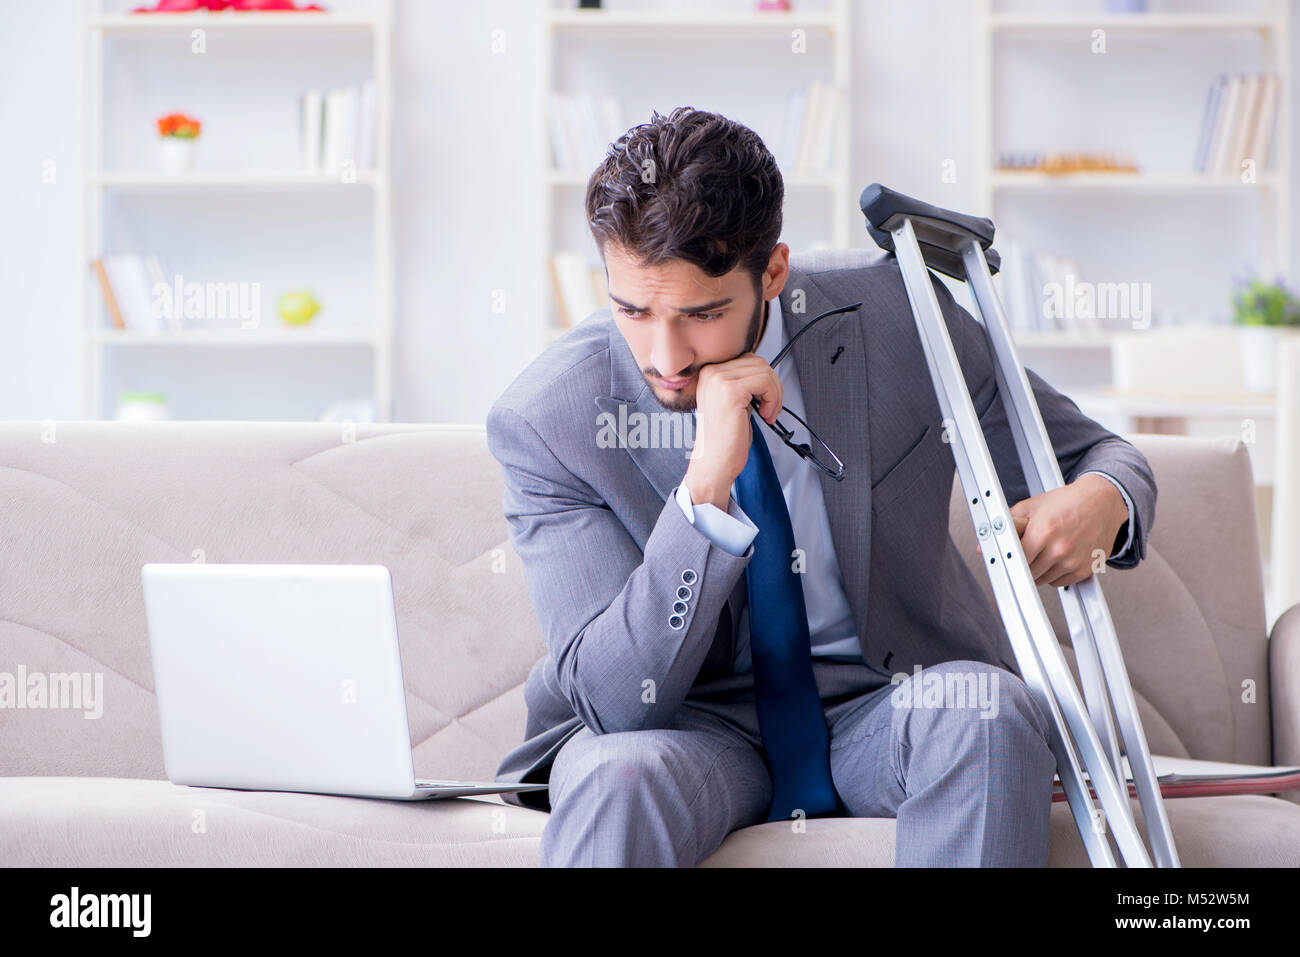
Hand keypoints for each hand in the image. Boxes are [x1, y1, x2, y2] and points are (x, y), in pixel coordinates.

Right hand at [684, 355, 781, 509]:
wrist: (713, 462)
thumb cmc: (724, 439)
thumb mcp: (732, 403)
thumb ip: (743, 385)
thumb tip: (766, 374)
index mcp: (709, 374)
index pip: (748, 360)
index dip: (763, 380)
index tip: (765, 401)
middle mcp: (711, 373)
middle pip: (758, 363)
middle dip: (772, 386)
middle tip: (770, 409)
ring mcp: (719, 380)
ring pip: (764, 371)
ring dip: (774, 394)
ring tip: (768, 413)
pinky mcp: (731, 391)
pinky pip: (765, 382)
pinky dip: (773, 398)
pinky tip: (765, 415)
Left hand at [1005, 473, 1128, 587]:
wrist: (1102, 502)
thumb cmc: (1068, 502)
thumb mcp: (1033, 506)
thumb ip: (1008, 523)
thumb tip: (987, 541)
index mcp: (1043, 532)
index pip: (1016, 559)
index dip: (1010, 558)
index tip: (1008, 557)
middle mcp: (1059, 549)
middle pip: (1028, 573)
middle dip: (1023, 564)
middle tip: (1027, 552)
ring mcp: (1073, 561)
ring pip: (1042, 580)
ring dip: (1039, 571)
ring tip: (1044, 552)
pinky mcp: (1085, 570)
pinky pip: (1059, 582)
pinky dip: (1054, 574)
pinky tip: (1058, 557)